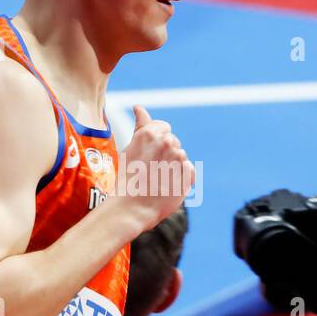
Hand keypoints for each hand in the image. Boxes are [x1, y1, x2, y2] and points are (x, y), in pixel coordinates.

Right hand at [117, 105, 194, 229]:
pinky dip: (182, 177)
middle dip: (166, 153)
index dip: (157, 142)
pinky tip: (168, 185)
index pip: (164, 128)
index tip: (149, 155)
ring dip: (173, 165)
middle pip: (173, 142)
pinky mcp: (187, 172)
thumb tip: (139, 107)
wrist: (132, 208)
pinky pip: (188, 169)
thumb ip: (140, 126)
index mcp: (149, 133)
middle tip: (151, 170)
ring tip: (158, 179)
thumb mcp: (129, 148)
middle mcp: (165, 141)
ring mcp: (177, 157)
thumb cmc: (127, 179)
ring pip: (181, 155)